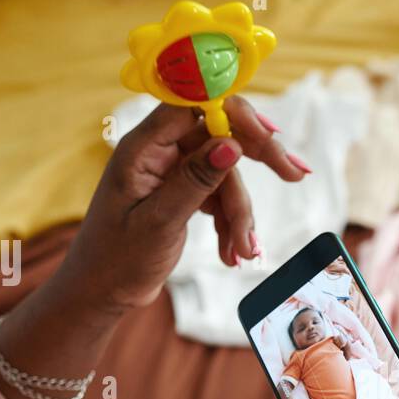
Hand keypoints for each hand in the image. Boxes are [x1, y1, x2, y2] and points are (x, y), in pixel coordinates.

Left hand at [59, 97, 305, 313]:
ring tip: (244, 251)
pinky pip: (220, 195)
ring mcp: (172, 171)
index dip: (235, 114)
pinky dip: (231, 223)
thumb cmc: (117, 259)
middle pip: (220, 134)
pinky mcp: (183, 191)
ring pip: (226, 173)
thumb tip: (231, 144)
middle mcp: (158, 151)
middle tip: (297, 175)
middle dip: (259, 158)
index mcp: (143, 147)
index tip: (271, 136)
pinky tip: (234, 253)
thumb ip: (196, 180)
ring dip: (241, 213)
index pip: (196, 106)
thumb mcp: (159, 222)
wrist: (101, 292)